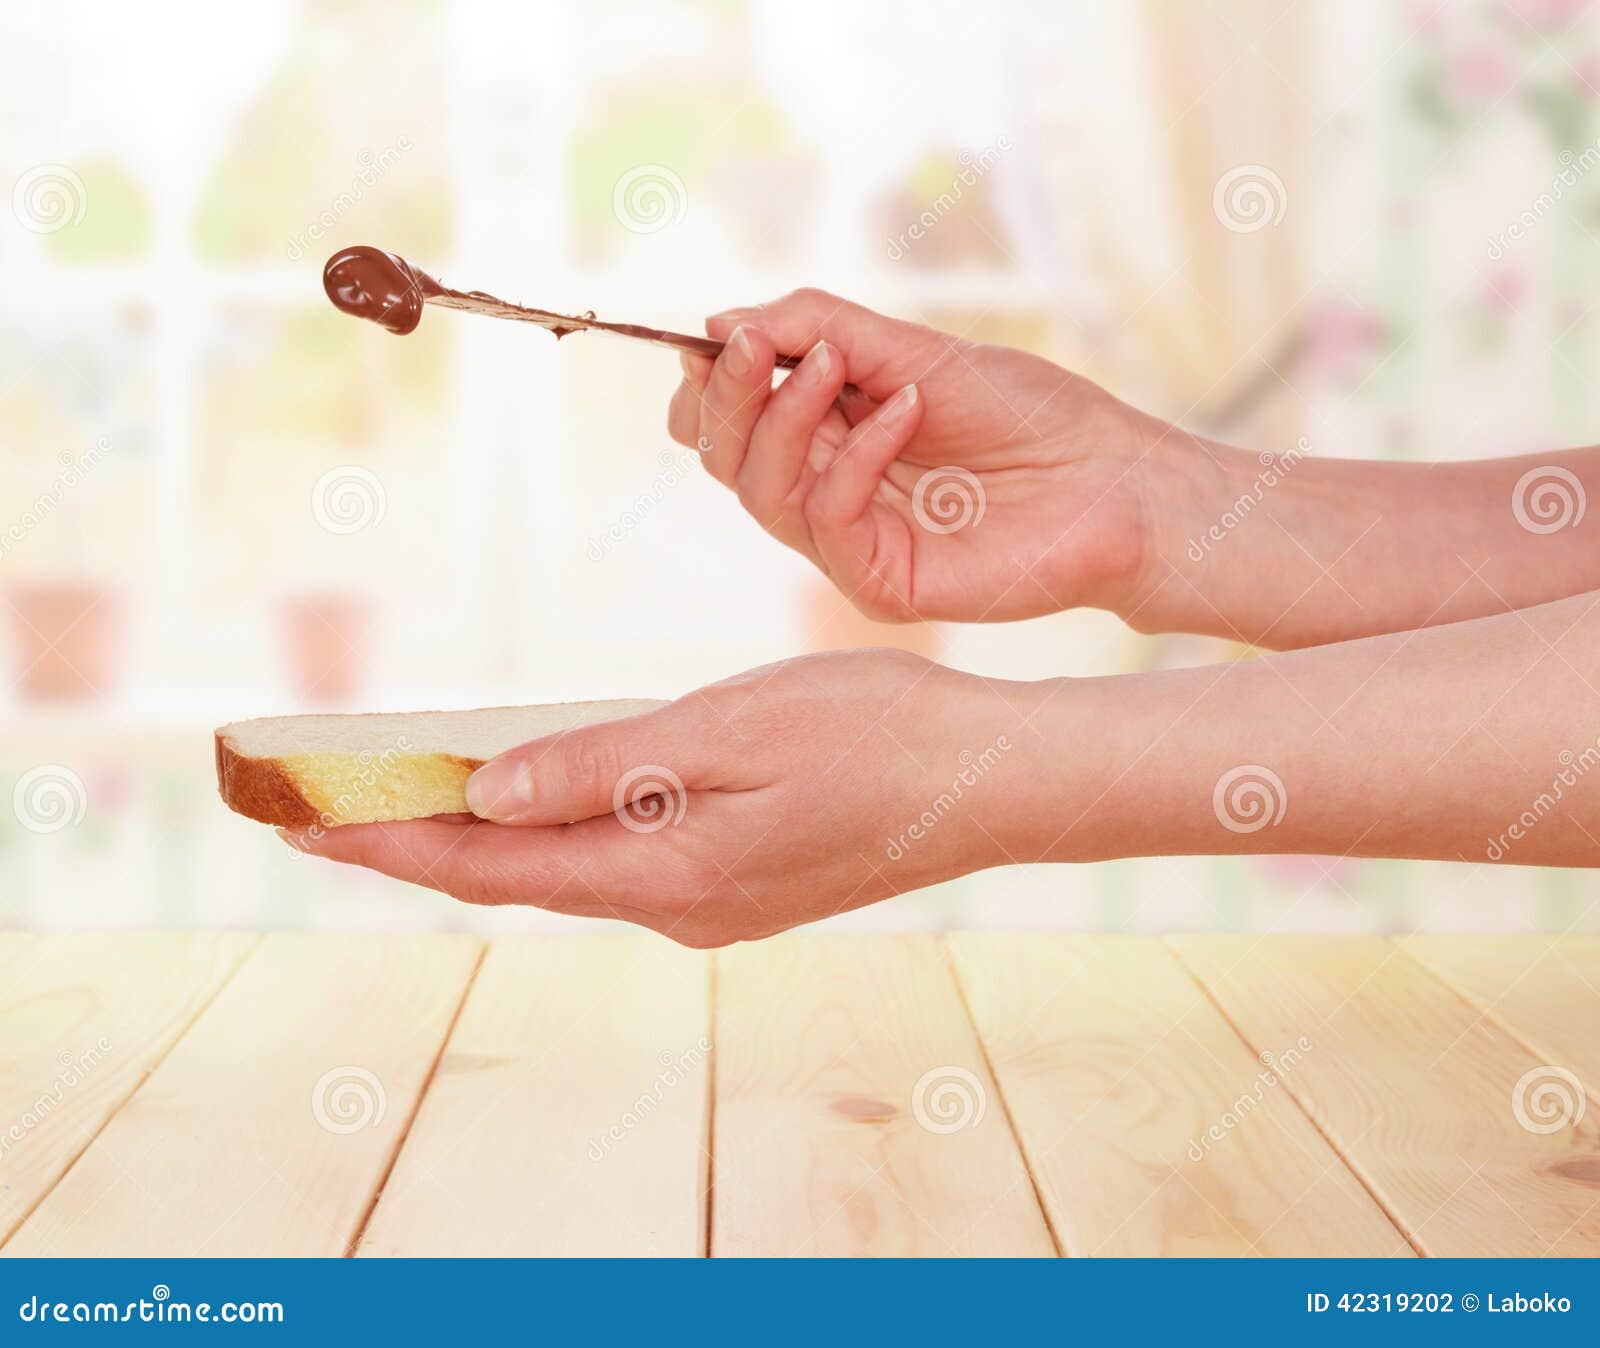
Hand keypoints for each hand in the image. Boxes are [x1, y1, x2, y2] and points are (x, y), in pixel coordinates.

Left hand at [286, 649, 1044, 945]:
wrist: (992, 779)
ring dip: (487, 840)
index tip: (302, 822)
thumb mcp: (732, 730)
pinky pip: (620, 863)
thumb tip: (485, 795)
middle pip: (517, 878)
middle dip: (418, 844)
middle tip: (331, 808)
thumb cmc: (877, 735)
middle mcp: (678, 904)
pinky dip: (559, 834)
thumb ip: (604, 767)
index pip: (491, 864)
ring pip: (568, 872)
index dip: (391, 842)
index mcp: (666, 868)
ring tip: (413, 798)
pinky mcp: (743, 883)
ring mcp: (714, 903)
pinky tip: (541, 800)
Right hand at [667, 288, 1151, 622]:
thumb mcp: (911, 349)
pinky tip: (904, 411)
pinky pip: (826, 520)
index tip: (722, 335)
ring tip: (836, 363)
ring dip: (787, 414)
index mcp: (825, 437)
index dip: (708, 380)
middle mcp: (825, 492)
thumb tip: (718, 323)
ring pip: (760, 490)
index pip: (726, 422)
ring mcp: (849, 543)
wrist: (1112, 478)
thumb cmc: (1025, 413)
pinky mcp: (879, 583)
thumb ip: (817, 328)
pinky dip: (855, 454)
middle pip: (723, 456)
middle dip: (729, 394)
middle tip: (757, 345)